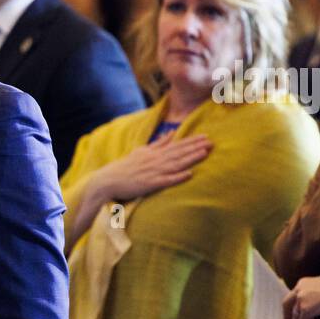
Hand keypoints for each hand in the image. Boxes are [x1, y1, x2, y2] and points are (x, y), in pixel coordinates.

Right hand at [92, 131, 212, 202]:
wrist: (107, 180)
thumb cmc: (124, 167)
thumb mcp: (141, 151)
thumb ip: (158, 144)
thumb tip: (171, 134)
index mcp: (154, 153)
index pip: (176, 145)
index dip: (191, 141)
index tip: (206, 136)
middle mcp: (155, 161)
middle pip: (179, 152)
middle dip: (195, 147)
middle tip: (211, 142)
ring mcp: (152, 172)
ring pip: (175, 164)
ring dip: (190, 158)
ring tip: (205, 153)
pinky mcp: (149, 184)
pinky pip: (166, 180)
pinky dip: (177, 177)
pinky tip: (189, 174)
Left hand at [282, 273, 319, 318]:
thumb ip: (313, 295)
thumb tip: (310, 308)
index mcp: (303, 283)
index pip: (291, 297)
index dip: (288, 308)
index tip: (288, 316)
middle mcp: (300, 289)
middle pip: (288, 306)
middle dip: (288, 318)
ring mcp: (302, 299)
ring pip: (296, 317)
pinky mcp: (307, 308)